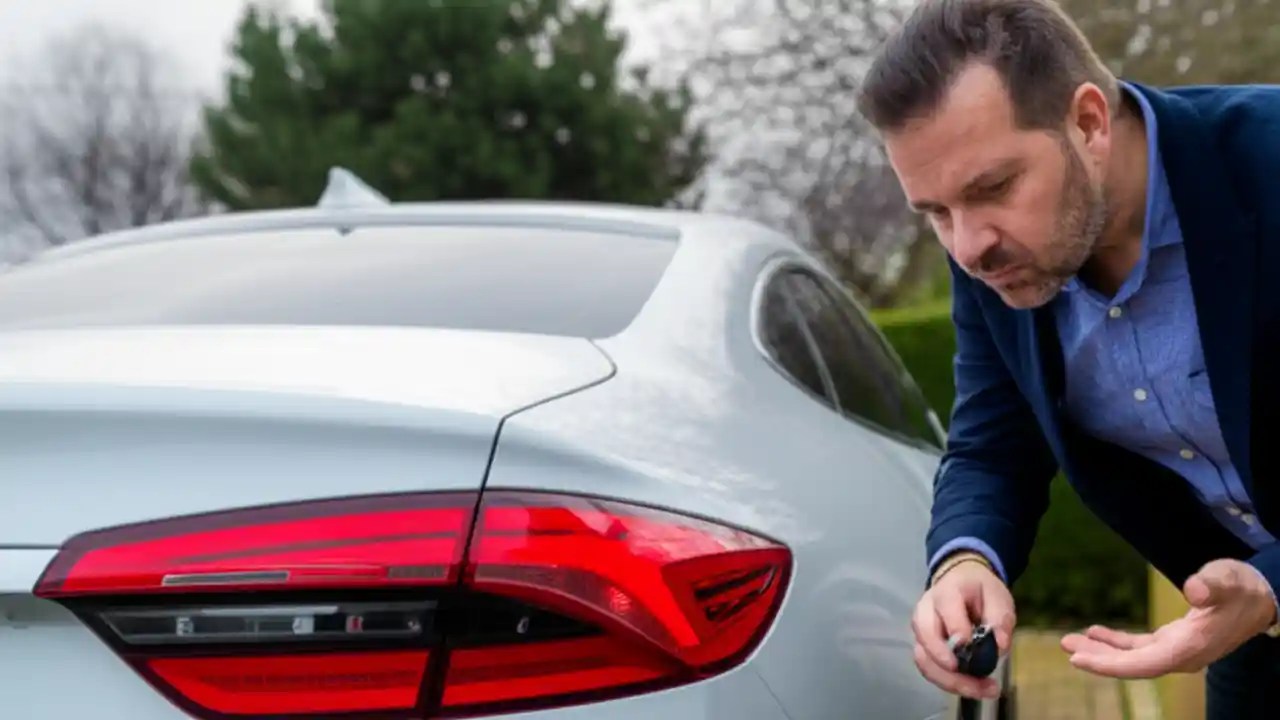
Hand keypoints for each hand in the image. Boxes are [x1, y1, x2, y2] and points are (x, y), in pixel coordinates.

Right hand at [911, 557, 1013, 699]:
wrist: (959, 582)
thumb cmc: (979, 590)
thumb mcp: (997, 596)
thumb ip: (1000, 617)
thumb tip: (1000, 646)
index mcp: (946, 592)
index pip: (946, 610)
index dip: (958, 631)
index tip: (973, 650)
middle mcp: (925, 610)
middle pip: (927, 638)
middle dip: (949, 667)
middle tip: (979, 684)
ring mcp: (921, 630)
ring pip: (923, 659)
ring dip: (949, 681)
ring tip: (980, 691)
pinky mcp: (923, 646)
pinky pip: (928, 668)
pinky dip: (948, 683)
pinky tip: (971, 688)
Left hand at [1061, 559, 1277, 677]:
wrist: (1262, 596)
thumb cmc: (1243, 587)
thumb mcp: (1228, 579)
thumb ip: (1211, 585)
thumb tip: (1193, 588)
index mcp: (1190, 647)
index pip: (1143, 664)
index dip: (1109, 665)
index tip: (1079, 659)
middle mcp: (1182, 656)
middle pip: (1133, 665)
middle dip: (1098, 659)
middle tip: (1066, 646)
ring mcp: (1178, 650)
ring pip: (1133, 658)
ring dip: (1103, 650)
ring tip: (1070, 640)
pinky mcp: (1175, 641)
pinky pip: (1140, 648)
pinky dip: (1117, 642)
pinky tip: (1096, 632)